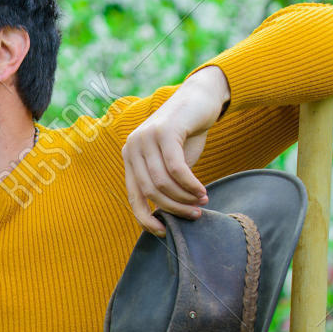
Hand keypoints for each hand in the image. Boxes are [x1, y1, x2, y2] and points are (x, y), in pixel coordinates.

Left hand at [122, 68, 227, 234]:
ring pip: (163, 182)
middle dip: (173, 209)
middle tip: (194, 215)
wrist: (200, 99)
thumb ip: (166, 183)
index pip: (133, 197)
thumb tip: (169, 216)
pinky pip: (176, 169)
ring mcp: (146, 137)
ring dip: (184, 198)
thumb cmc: (187, 134)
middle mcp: (132, 146)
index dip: (146, 219)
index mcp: (130, 157)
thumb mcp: (173, 161)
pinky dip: (190, 185)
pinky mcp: (164, 131)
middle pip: (150, 191)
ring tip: (201, 203)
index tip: (164, 233)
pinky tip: (202, 192)